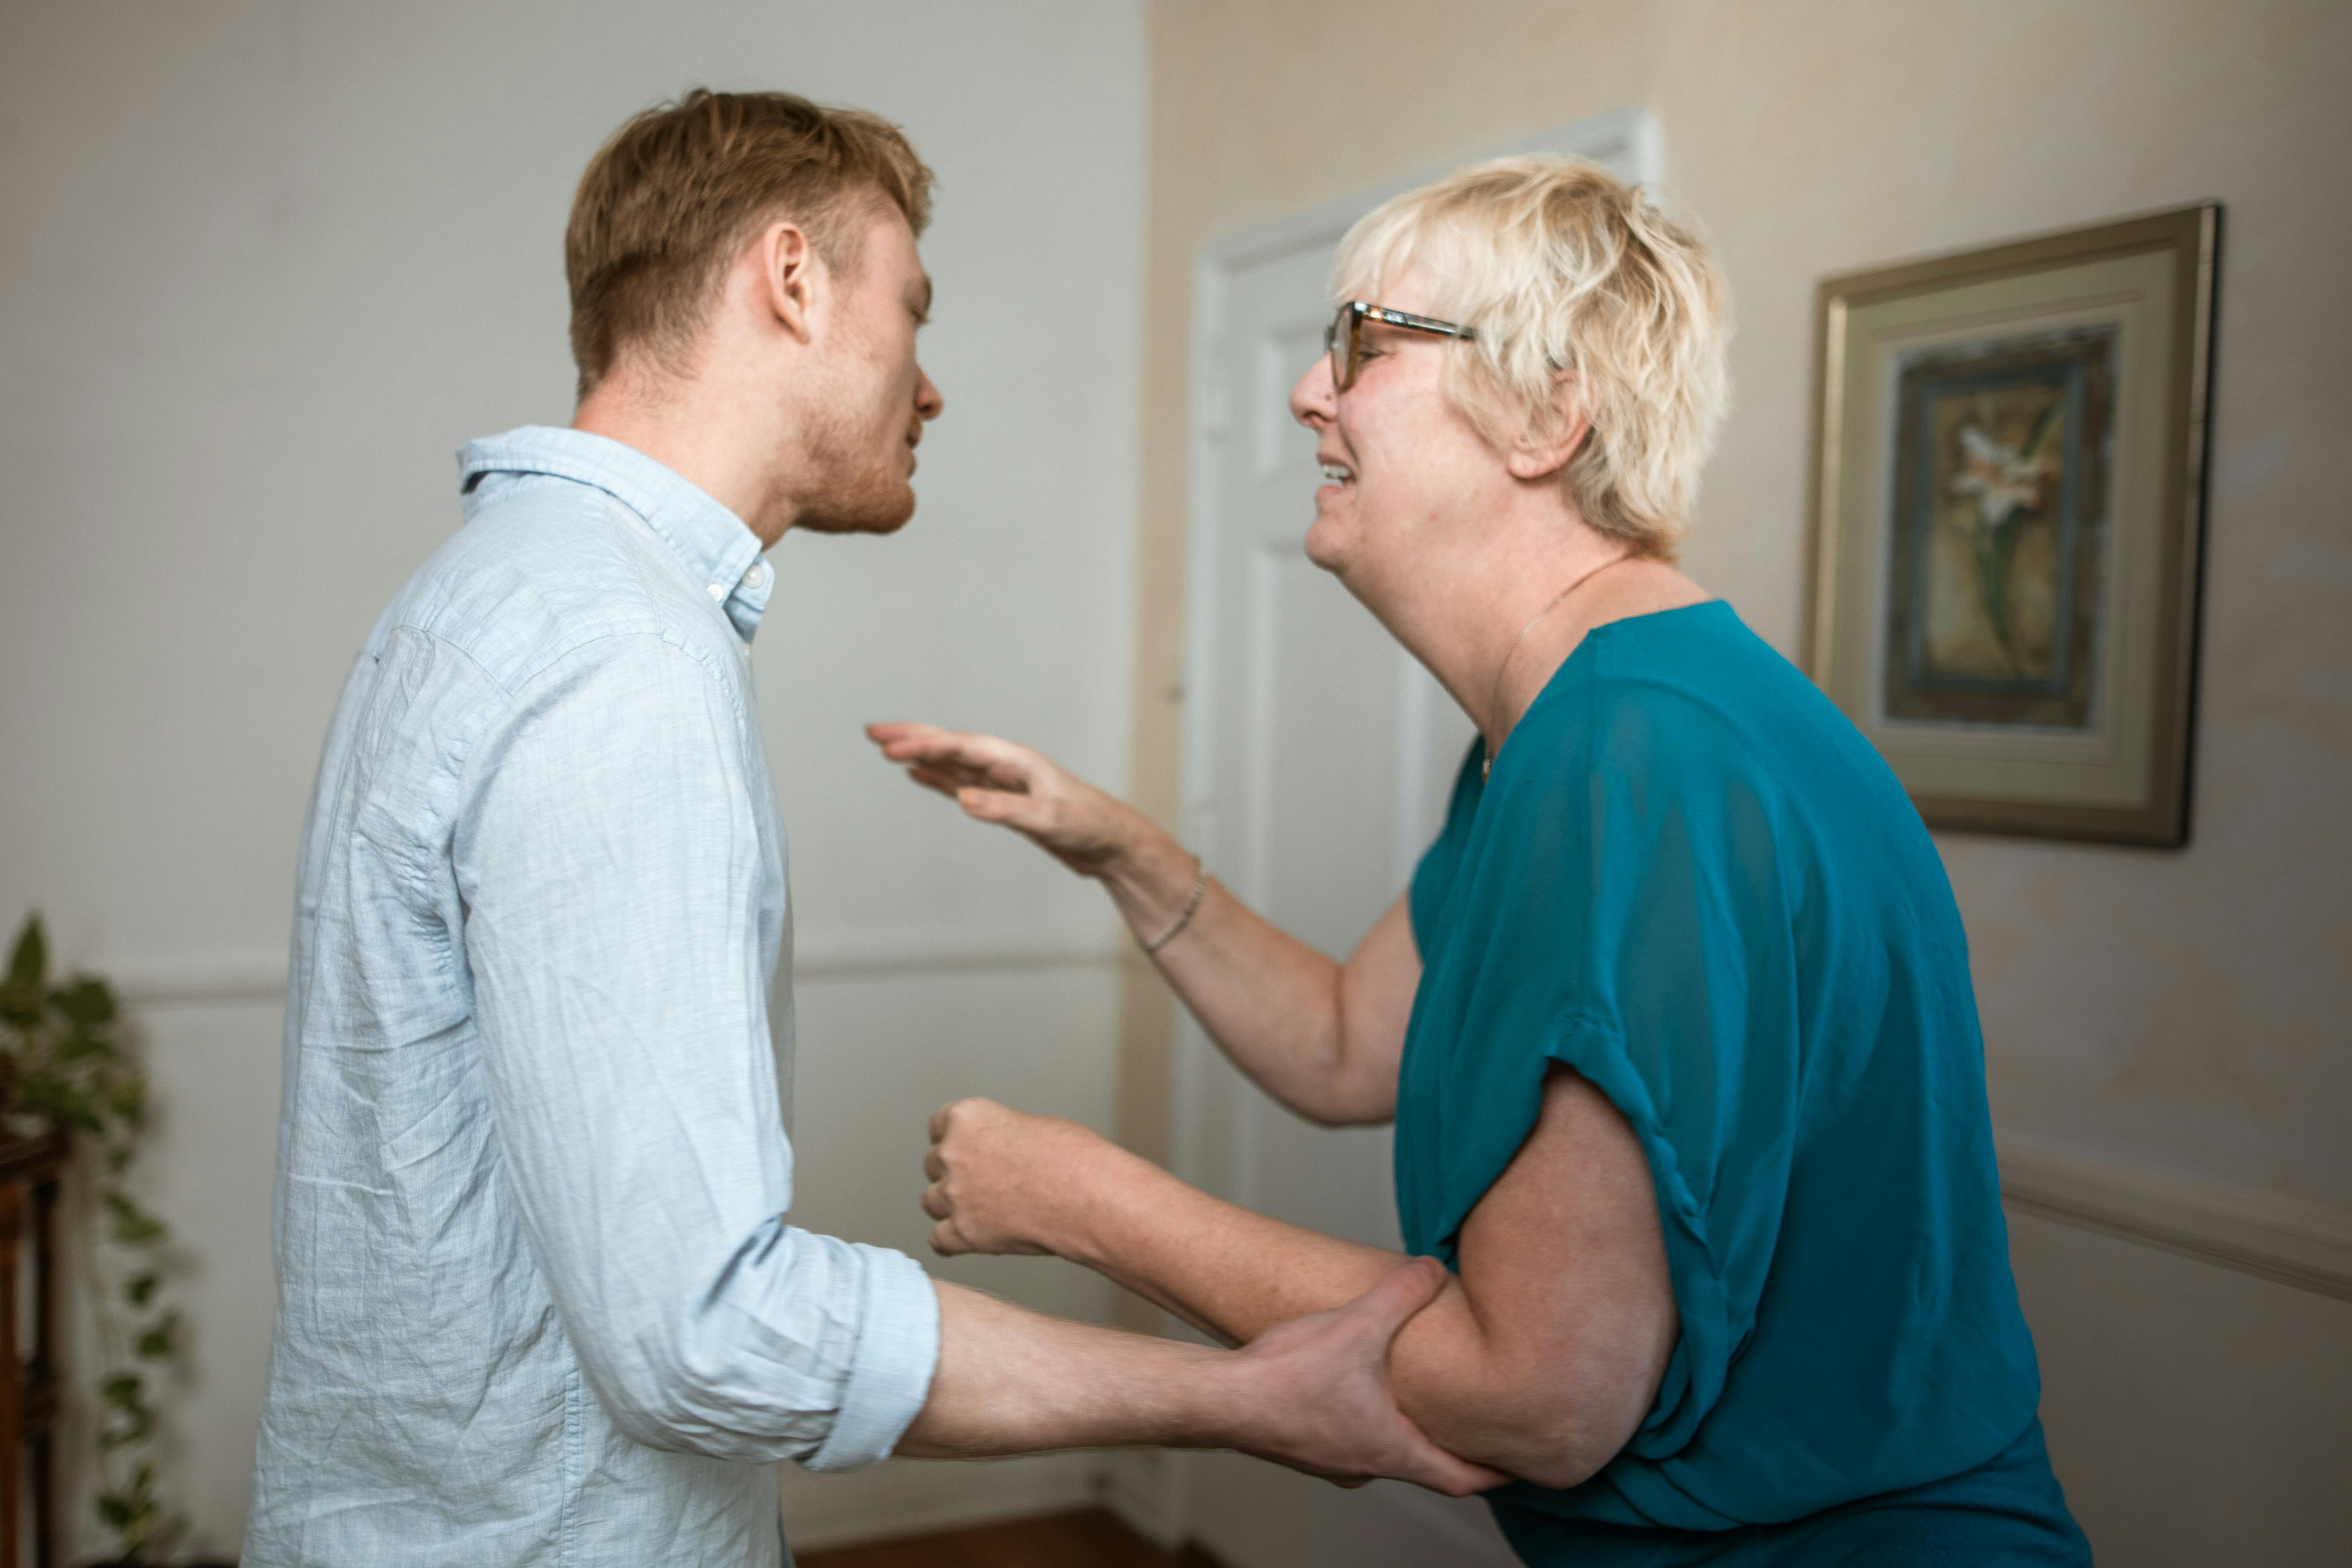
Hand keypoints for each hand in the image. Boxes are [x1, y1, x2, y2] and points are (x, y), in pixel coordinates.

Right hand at [865, 722, 1139, 875]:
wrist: (1109, 843)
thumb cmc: (1088, 825)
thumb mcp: (1047, 820)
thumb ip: (1004, 810)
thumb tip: (963, 799)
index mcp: (1016, 760)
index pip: (961, 748)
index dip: (925, 745)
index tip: (890, 747)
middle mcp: (1005, 765)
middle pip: (950, 745)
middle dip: (912, 737)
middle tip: (872, 731)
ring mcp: (1002, 782)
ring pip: (951, 763)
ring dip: (919, 754)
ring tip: (885, 746)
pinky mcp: (1002, 801)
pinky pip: (961, 784)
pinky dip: (937, 778)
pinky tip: (917, 773)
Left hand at [923, 1097, 1110, 1257]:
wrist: (1088, 1198)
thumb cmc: (1074, 1158)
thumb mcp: (1033, 1126)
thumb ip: (1001, 1136)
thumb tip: (999, 1151)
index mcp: (968, 1118)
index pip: (939, 1126)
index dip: (955, 1139)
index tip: (966, 1148)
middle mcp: (953, 1153)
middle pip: (933, 1163)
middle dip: (954, 1172)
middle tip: (983, 1181)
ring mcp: (955, 1196)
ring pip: (931, 1201)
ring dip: (950, 1205)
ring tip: (979, 1209)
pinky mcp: (963, 1233)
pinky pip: (939, 1240)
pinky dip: (952, 1240)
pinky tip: (967, 1237)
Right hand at [1230, 1258, 1506, 1496]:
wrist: (1218, 1401)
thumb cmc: (1286, 1379)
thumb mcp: (1358, 1326)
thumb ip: (1401, 1295)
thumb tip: (1433, 1268)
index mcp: (1392, 1450)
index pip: (1463, 1479)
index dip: (1497, 1470)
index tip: (1522, 1464)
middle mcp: (1365, 1463)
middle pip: (1426, 1465)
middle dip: (1452, 1444)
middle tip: (1477, 1423)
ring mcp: (1332, 1459)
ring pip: (1384, 1448)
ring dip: (1405, 1428)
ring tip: (1422, 1398)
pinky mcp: (1304, 1443)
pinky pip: (1349, 1434)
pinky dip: (1369, 1418)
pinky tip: (1359, 1385)